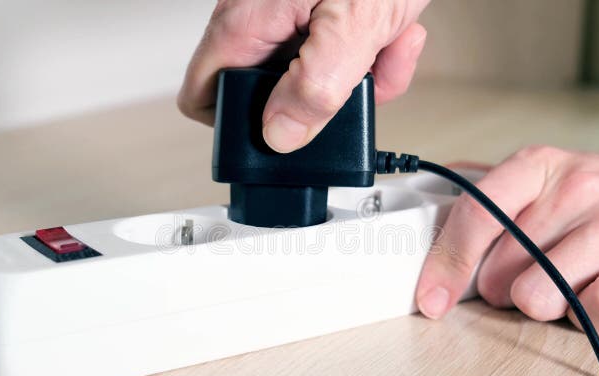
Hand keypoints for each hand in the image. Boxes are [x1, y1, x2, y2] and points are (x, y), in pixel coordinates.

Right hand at [178, 0, 429, 151]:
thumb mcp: (354, 25)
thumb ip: (315, 87)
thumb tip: (280, 134)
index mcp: (247, 19)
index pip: (202, 95)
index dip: (231, 126)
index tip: (274, 139)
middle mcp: (260, 15)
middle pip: (267, 91)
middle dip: (316, 102)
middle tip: (352, 94)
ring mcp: (291, 12)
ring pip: (310, 76)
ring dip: (356, 78)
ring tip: (386, 56)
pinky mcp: (322, 9)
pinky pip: (337, 51)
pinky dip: (372, 53)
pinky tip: (396, 37)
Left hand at [417, 147, 598, 333]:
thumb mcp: (550, 178)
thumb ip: (492, 196)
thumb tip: (433, 211)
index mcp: (539, 166)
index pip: (475, 215)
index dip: (445, 264)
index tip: (430, 299)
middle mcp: (579, 187)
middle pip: (502, 270)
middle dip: (504, 289)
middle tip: (532, 278)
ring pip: (540, 295)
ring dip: (547, 305)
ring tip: (570, 285)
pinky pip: (594, 313)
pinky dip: (590, 318)